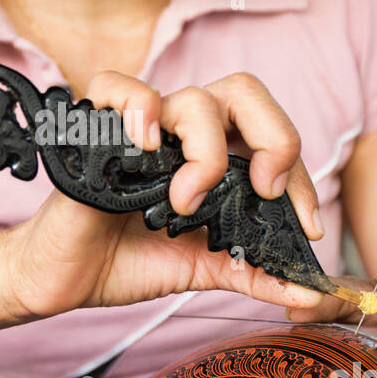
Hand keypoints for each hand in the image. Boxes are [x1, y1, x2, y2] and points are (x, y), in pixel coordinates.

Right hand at [0, 70, 326, 320]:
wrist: (65, 279)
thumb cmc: (126, 261)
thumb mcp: (205, 269)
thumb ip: (256, 273)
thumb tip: (311, 291)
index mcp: (213, 155)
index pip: (272, 138)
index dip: (299, 176)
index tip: (306, 226)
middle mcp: (182, 134)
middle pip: (244, 92)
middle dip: (274, 136)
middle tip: (264, 188)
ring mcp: (141, 130)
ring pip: (194, 97)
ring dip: (208, 150)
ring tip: (186, 200)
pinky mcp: (97, 132)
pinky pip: (118, 86)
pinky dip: (138, 107)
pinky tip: (145, 146)